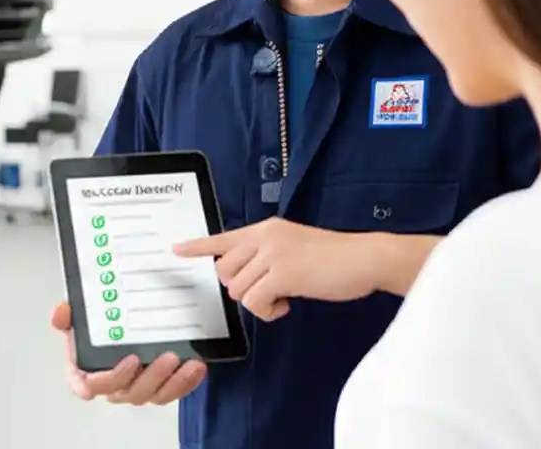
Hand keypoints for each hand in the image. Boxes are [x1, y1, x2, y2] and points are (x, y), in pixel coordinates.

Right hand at [51, 301, 206, 404]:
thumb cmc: (103, 327)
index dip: (90, 384)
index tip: (107, 374)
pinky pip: (173, 391)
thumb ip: (69, 314)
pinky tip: (195, 366)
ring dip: (168, 380)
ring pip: (151, 394)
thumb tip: (61, 311)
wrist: (131, 325)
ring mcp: (137, 386)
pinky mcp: (161, 386)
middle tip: (156, 356)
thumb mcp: (83, 315)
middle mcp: (113, 382)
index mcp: (87, 368)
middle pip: (123, 390)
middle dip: (143, 376)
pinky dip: (185, 381)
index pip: (83, 382)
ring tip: (179, 359)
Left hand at [173, 218, 379, 320]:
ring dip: (259, 303)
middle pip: (225, 272)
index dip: (197, 246)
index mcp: (266, 229)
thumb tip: (245, 278)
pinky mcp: (283, 273)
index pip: (223, 237)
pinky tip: (288, 305)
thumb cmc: (335, 258)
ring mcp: (273, 253)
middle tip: (269, 291)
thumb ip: (268, 255)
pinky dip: (269, 312)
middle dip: (242, 288)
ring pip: (239, 290)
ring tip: (285, 296)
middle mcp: (264, 237)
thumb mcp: (294, 246)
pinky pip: (256, 302)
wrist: (365, 257)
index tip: (176, 249)